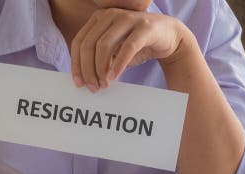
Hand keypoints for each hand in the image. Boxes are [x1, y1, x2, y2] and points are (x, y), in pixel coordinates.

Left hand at [70, 8, 190, 91]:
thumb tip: (82, 80)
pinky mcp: (145, 27)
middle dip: (88, 70)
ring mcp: (128, 18)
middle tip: (93, 87)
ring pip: (104, 45)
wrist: (168, 36)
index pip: (78, 42)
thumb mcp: (112, 52)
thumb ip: (96, 60)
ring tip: (104, 84)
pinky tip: (114, 77)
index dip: (76, 65)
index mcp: (98, 19)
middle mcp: (110, 15)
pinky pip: (127, 47)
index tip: (79, 84)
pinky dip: (118, 64)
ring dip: (101, 69)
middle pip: (89, 45)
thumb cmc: (136, 45)